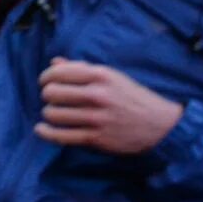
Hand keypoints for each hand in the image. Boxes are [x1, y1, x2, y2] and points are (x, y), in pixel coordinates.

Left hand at [35, 58, 183, 153]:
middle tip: (52, 99)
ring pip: (53, 114)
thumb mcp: (112, 77)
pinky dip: (46, 132)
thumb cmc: (133, 97)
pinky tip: (42, 129)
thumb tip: (54, 63)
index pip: (59, 73)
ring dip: (48, 114)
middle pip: (52, 93)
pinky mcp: (96, 138)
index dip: (46, 78)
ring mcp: (96, 118)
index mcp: (101, 75)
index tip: (45, 82)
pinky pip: (60, 136)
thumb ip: (82, 69)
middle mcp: (97, 95)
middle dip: (47, 95)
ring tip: (53, 113)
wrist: (160, 125)